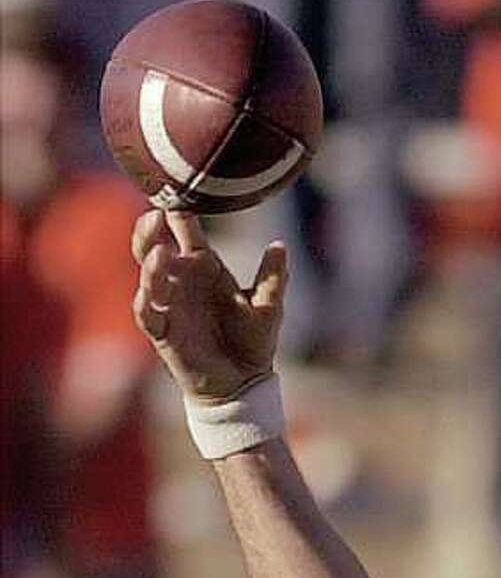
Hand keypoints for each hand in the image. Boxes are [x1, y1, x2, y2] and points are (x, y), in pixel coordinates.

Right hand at [131, 209, 286, 401]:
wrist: (244, 383)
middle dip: (150, 229)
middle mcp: (181, 279)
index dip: (177, 211)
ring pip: (148, 275)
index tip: (176, 194)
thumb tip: (280, 245)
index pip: (184, 229)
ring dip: (151, 263)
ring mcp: (169, 304)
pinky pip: (146, 313)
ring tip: (161, 253)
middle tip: (156, 214)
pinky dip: (145, 302)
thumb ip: (272, 278)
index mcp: (204, 265)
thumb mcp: (268, 307)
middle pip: (154, 245)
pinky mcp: (162, 332)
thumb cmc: (253, 342)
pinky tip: (148, 294)